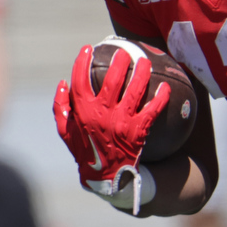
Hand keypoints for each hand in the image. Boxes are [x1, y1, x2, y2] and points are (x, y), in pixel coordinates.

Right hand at [52, 44, 168, 197]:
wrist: (106, 177)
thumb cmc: (85, 152)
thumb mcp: (65, 132)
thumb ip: (61, 108)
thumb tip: (63, 84)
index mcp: (83, 112)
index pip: (80, 81)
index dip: (82, 62)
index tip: (87, 49)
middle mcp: (102, 114)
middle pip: (111, 80)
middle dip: (118, 62)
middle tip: (124, 52)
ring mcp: (121, 121)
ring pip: (134, 90)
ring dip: (140, 73)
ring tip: (144, 60)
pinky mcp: (138, 130)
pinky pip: (152, 110)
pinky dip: (160, 98)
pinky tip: (165, 87)